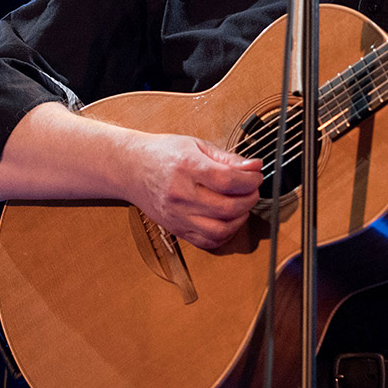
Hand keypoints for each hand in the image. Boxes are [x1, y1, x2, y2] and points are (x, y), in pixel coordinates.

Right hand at [126, 133, 262, 249]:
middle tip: (252, 189)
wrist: (131, 168)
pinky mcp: (176, 229)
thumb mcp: (197, 145)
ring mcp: (177, 215)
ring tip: (242, 204)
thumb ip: (228, 158)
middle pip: (227, 207)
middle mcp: (181, 194)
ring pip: (220, 229)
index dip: (250, 180)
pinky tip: (228, 219)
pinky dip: (225, 234)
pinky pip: (207, 242)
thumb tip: (255, 167)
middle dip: (249, 198)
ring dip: (240, 219)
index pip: (227, 180)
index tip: (256, 175)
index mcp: (187, 167)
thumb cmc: (163, 153)